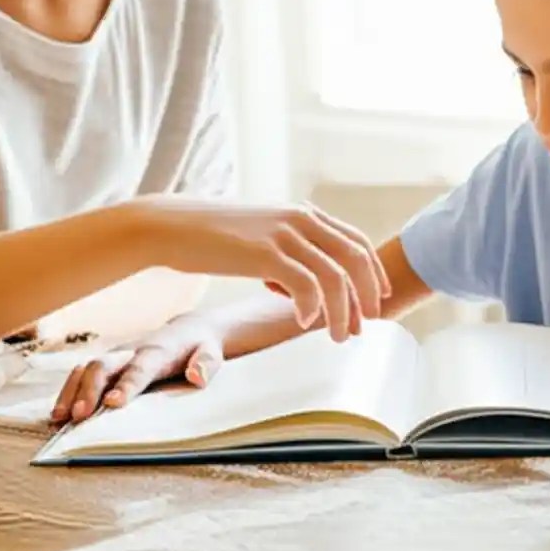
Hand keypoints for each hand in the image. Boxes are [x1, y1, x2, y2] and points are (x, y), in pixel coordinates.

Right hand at [51, 314, 225, 424]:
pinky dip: (67, 395)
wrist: (188, 330)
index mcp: (157, 351)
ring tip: (59, 420)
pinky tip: (58, 417)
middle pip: (102, 366)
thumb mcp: (211, 353)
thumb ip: (206, 364)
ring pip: (84, 370)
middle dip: (88, 391)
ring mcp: (114, 356)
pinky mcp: (106, 363)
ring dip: (70, 394)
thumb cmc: (200, 347)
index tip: (114, 403)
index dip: (127, 385)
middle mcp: (130, 351)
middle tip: (80, 416)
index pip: (140, 368)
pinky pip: (79, 376)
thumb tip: (197, 377)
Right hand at [127, 195, 389, 341]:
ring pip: (335, 276)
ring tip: (339, 336)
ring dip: (344, 311)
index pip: (356, 241)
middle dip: (366, 295)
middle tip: (367, 326)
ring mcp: (284, 234)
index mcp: (304, 214)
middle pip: (356, 258)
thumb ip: (288, 254)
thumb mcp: (261, 238)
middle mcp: (301, 219)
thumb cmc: (213, 238)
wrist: (169, 226)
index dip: (374, 271)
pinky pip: (305, 283)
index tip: (380, 299)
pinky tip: (306, 322)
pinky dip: (312, 306)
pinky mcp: (264, 252)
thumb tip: (302, 286)